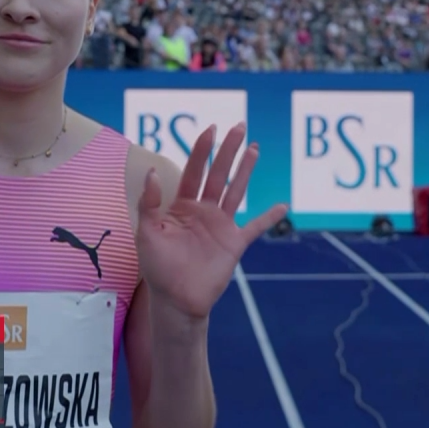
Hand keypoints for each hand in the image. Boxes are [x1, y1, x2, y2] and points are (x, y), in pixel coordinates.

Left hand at [135, 123, 286, 321]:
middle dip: (228, 150)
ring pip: (236, 191)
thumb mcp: (146, 233)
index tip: (210, 129)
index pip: (193, 171)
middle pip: (218, 174)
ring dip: (245, 170)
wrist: (176, 300)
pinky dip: (269, 217)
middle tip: (239, 127)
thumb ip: (149, 203)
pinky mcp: (234, 243)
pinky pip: (255, 227)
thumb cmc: (157, 268)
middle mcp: (203, 211)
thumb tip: (153, 172)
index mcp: (181, 206)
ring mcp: (220, 225)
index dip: (201, 150)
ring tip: (254, 148)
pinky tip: (282, 205)